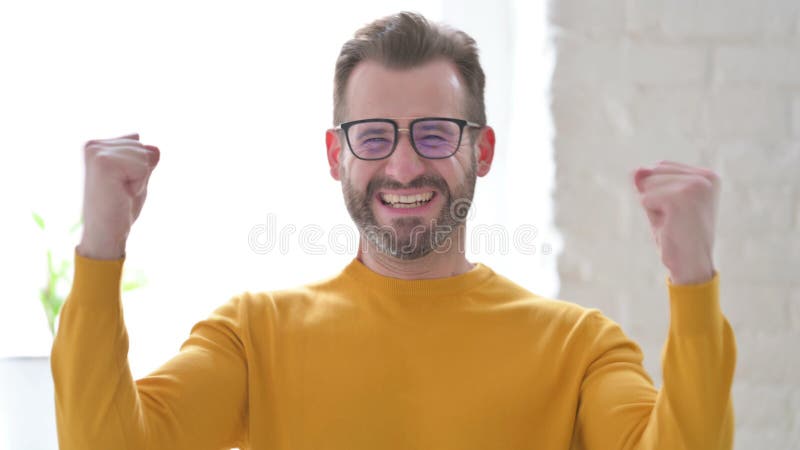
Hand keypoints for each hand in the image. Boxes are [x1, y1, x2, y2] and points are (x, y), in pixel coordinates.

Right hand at [77, 134, 159, 259]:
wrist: (105, 232)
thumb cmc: (121, 206)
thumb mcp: (138, 177)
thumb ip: (145, 158)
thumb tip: (154, 148)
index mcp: (98, 145)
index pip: (139, 143)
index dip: (140, 169)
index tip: (121, 184)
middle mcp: (93, 145)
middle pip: (143, 147)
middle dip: (141, 173)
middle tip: (121, 190)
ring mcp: (96, 152)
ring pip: (144, 156)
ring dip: (140, 179)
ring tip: (121, 191)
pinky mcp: (103, 162)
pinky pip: (143, 167)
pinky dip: (139, 184)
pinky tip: (122, 193)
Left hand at [633, 161, 719, 284]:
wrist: (691, 265)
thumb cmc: (676, 235)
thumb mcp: (660, 202)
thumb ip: (647, 182)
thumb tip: (636, 170)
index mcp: (708, 176)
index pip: (661, 166)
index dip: (658, 191)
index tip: (678, 211)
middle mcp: (706, 177)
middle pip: (652, 172)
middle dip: (654, 198)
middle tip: (674, 218)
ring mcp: (695, 186)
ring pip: (647, 185)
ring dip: (652, 207)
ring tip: (672, 222)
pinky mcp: (681, 197)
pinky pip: (645, 199)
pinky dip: (651, 214)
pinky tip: (670, 225)